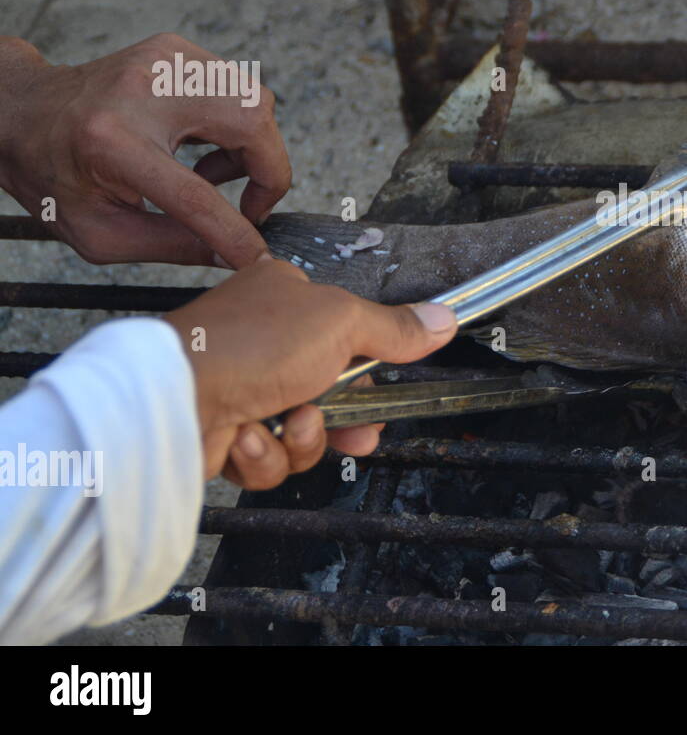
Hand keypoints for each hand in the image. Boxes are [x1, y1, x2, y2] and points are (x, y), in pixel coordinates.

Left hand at [0, 33, 290, 267]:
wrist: (23, 112)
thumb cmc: (53, 175)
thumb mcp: (98, 232)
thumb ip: (170, 245)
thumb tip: (232, 256)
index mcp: (110, 142)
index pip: (196, 195)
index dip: (236, 231)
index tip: (259, 256)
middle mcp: (142, 90)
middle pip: (249, 122)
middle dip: (268, 172)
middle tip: (248, 207)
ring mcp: (163, 61)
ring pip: (255, 101)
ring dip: (252, 149)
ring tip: (210, 177)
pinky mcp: (176, 50)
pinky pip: (238, 89)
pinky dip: (235, 126)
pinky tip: (200, 148)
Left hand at [164, 255, 456, 488]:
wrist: (169, 401)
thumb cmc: (248, 345)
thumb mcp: (342, 323)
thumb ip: (395, 328)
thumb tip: (445, 318)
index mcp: (287, 297)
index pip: (348, 335)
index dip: (368, 368)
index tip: (384, 386)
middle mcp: (263, 341)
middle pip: (331, 393)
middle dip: (341, 418)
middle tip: (355, 431)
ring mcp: (242, 389)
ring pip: (303, 433)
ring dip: (301, 438)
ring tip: (282, 422)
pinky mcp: (223, 435)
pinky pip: (269, 460)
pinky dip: (263, 454)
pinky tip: (244, 436)